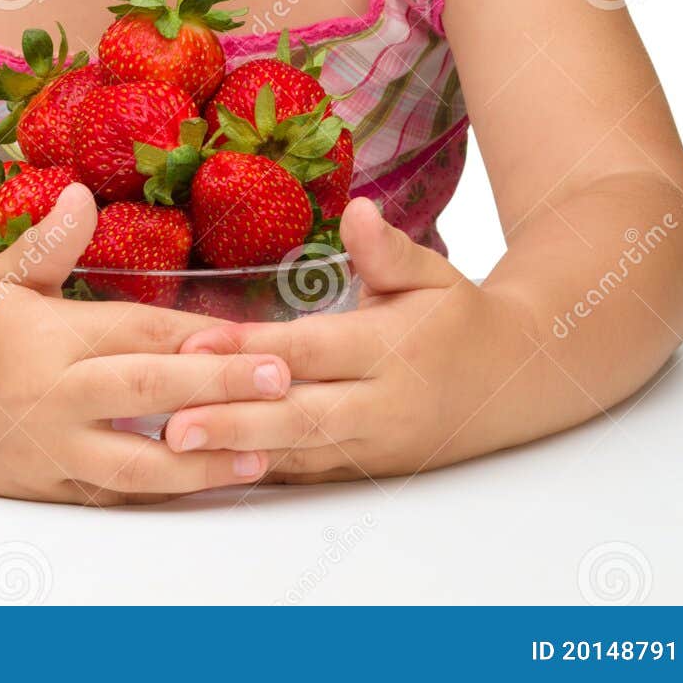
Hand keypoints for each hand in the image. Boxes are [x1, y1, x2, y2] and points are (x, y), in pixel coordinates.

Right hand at [0, 183, 294, 503]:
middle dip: (219, 388)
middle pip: (147, 394)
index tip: (251, 333)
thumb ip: (48, 243)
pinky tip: (205, 485)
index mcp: (48, 338)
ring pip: (135, 466)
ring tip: (261, 455)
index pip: (135, 332)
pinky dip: (159, 495)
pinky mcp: (46, 487)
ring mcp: (50, 450)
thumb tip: (84, 194)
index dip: (195, 335)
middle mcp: (52, 397)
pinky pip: (111, 497)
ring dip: (202, 462)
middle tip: (281, 381)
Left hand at [165, 196, 540, 483]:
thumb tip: (357, 211)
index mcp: (394, 349)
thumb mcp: (432, 273)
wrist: (510, 382)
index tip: (196, 347)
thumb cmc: (457, 317)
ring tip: (177, 448)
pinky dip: (264, 470)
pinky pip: (311, 471)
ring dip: (238, 451)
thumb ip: (388, 250)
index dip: (254, 350)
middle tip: (171, 425)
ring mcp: (376, 446)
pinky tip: (214, 467)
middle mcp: (384, 406)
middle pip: (301, 417)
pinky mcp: (369, 469)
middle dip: (233, 422)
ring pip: (300, 452)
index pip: (314, 351)